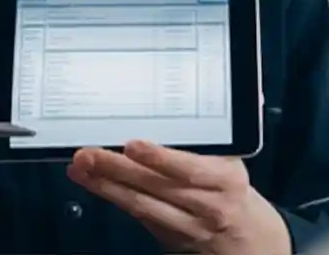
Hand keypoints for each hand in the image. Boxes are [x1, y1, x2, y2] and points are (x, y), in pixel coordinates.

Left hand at [68, 141, 290, 254]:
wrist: (247, 239)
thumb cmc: (230, 186)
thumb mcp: (232, 161)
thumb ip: (214, 135)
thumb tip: (231, 89)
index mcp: (225, 179)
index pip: (191, 169)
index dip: (160, 158)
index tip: (133, 145)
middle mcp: (207, 205)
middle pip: (157, 187)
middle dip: (117, 169)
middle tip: (89, 152)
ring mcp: (187, 225)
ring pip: (141, 204)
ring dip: (106, 184)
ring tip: (81, 166)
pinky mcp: (168, 238)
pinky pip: (135, 214)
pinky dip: (110, 195)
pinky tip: (90, 181)